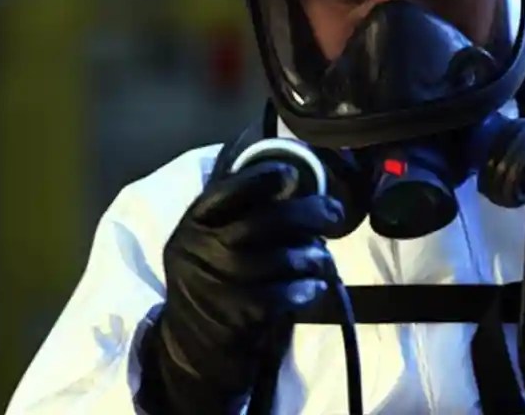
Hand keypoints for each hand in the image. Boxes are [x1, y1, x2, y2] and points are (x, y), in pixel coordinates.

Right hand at [137, 158, 344, 412]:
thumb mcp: (211, 245)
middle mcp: (197, 248)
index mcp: (194, 224)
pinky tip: (316, 288)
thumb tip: (298, 190)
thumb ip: (241, 218)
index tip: (292, 176)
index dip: (260, 179)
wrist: (190, 348)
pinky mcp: (230, 316)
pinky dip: (303, 289)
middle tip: (334, 213)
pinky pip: (277, 296)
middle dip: (306, 213)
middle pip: (261, 221)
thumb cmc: (215, 284)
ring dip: (311, 256)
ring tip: (325, 259)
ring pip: (275, 259)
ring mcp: (213, 283)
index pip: (225, 192)